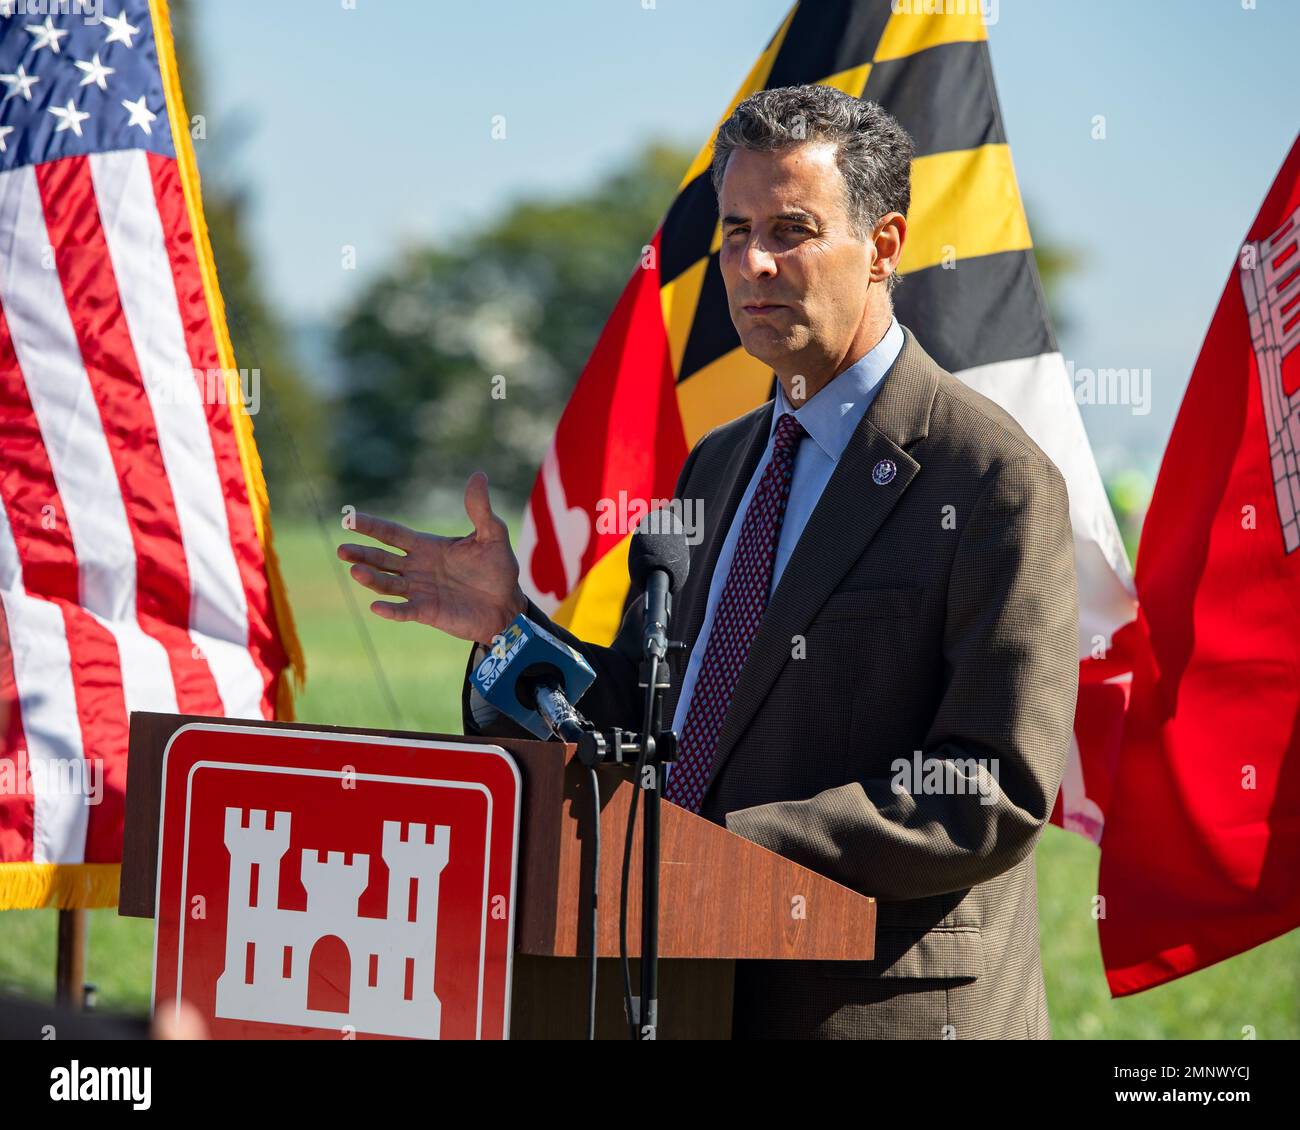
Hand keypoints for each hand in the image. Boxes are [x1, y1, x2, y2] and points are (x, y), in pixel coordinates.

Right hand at [337, 471, 526, 645]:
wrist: (508, 605)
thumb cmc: (498, 569)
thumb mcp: (492, 535)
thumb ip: (480, 509)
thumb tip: (478, 475)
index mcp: (427, 547)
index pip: (392, 534)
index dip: (371, 526)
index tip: (348, 518)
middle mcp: (417, 568)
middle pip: (383, 559)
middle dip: (363, 554)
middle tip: (342, 549)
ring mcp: (420, 591)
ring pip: (388, 583)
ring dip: (372, 578)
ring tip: (356, 571)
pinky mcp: (428, 612)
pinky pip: (405, 611)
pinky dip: (391, 610)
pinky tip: (377, 607)